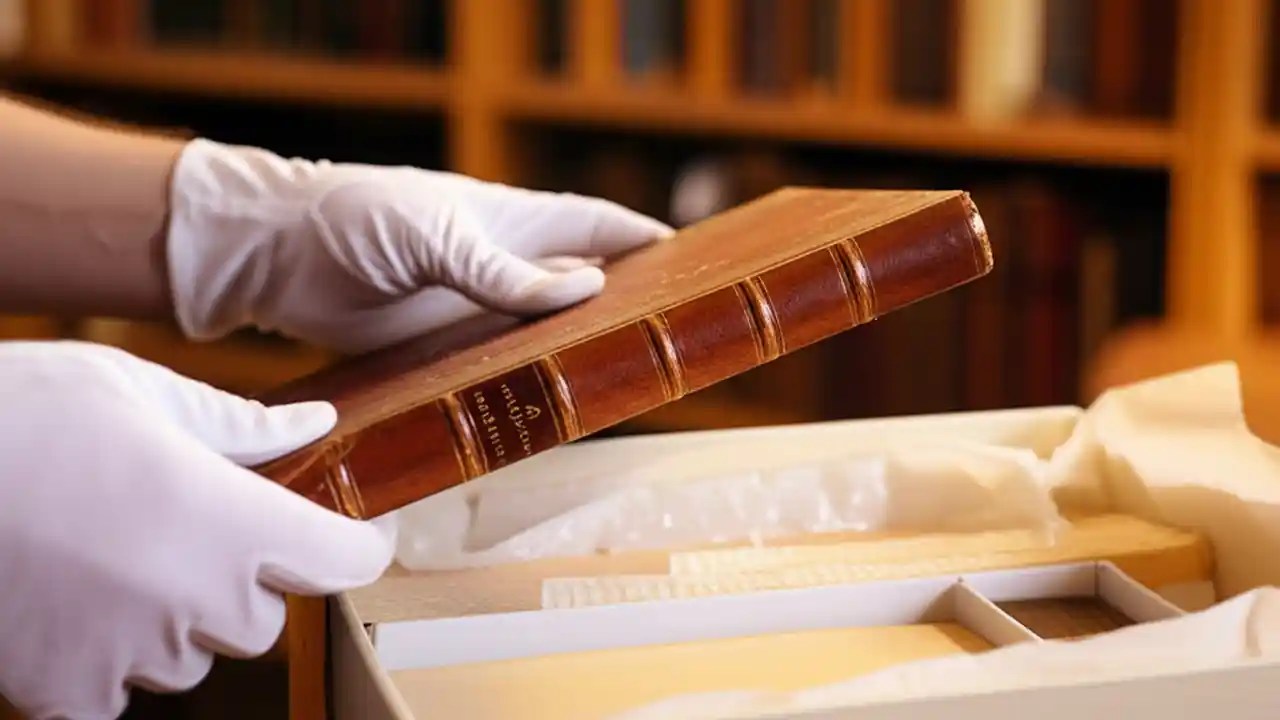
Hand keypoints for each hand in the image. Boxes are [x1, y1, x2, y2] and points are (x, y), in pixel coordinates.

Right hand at [0, 340, 394, 719]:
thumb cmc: (19, 413)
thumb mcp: (137, 390)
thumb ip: (239, 424)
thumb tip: (316, 427)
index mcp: (224, 517)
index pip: (341, 558)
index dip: (358, 544)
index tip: (356, 530)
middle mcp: (190, 596)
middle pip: (263, 615)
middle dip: (244, 575)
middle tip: (187, 525)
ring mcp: (126, 653)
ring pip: (192, 656)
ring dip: (174, 616)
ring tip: (110, 553)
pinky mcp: (61, 690)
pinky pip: (118, 692)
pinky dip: (108, 657)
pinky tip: (70, 600)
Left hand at [166, 139, 672, 352]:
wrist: (276, 254)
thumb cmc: (358, 217)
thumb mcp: (438, 236)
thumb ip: (505, 269)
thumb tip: (588, 286)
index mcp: (516, 222)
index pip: (600, 226)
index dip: (647, 242)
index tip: (697, 265)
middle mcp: (505, 269)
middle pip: (584, 289)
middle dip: (625, 310)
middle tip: (672, 344)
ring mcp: (475, 314)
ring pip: (544, 339)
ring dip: (576, 359)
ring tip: (624, 390)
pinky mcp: (442, 354)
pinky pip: (497, 374)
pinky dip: (524, 390)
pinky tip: (547, 414)